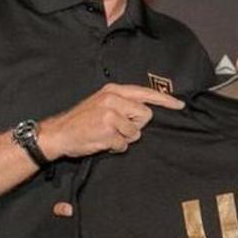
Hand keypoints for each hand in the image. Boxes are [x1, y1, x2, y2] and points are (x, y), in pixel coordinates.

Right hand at [38, 84, 183, 157]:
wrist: (58, 133)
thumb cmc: (82, 120)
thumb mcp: (102, 102)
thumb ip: (123, 103)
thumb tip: (147, 111)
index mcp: (113, 90)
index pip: (146, 93)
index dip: (165, 100)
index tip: (180, 105)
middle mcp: (113, 100)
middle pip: (145, 115)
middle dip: (135, 126)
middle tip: (117, 127)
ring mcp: (110, 115)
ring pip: (135, 132)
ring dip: (124, 138)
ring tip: (107, 135)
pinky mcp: (107, 132)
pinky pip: (124, 145)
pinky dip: (115, 148)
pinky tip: (102, 142)